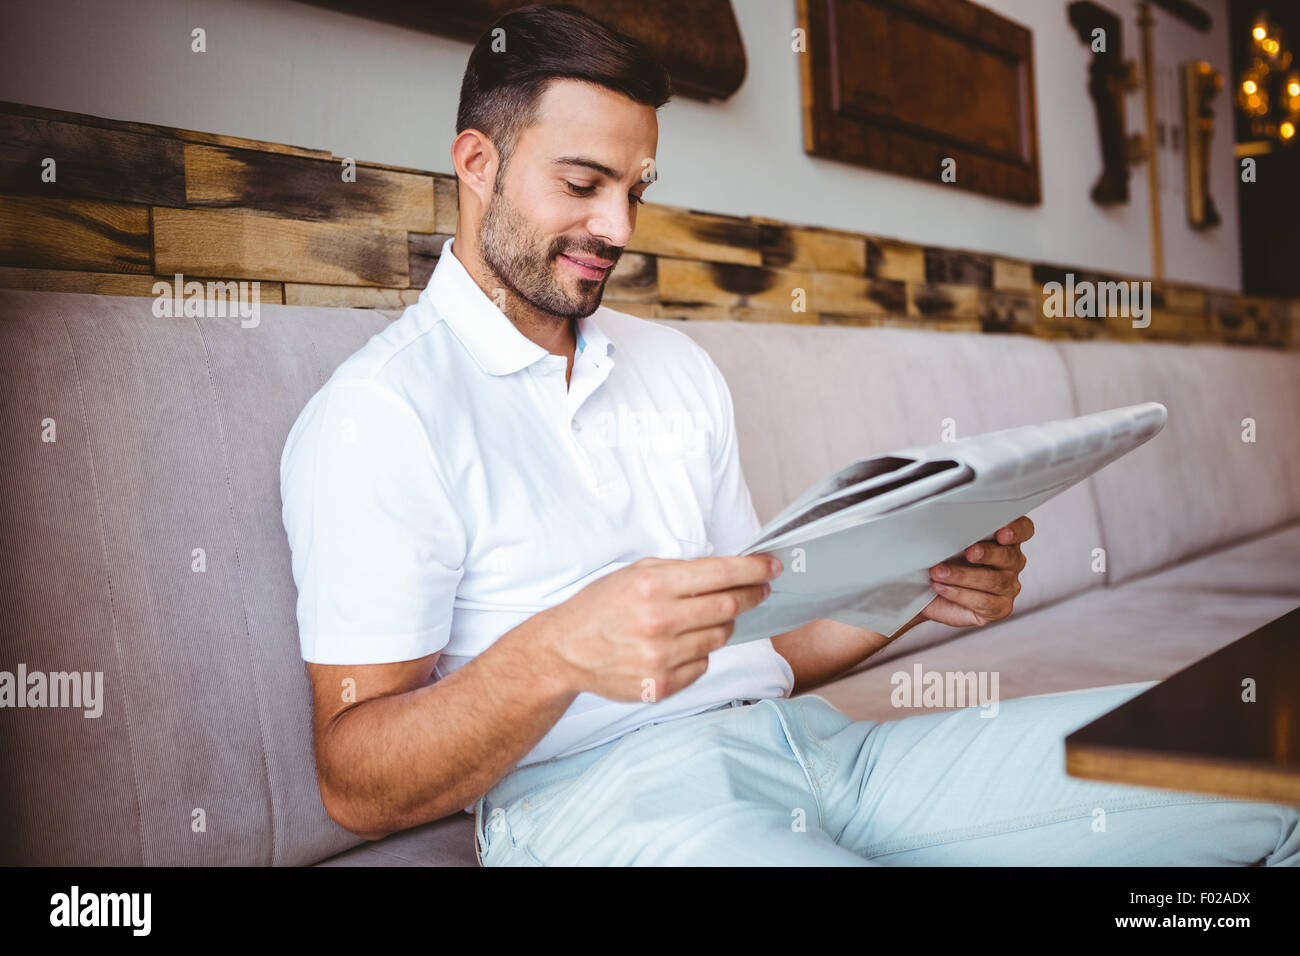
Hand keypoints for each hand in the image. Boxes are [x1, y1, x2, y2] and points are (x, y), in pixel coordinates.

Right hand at [539, 554, 780, 702]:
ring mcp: (661, 657)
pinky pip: (702, 664)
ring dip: (723, 625)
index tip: (772, 567)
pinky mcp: (661, 685)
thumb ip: (680, 571)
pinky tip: (679, 644)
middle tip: (760, 590)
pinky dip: (699, 652)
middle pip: (729, 608)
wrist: (565, 650)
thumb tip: (729, 571)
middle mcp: (659, 621)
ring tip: (706, 617)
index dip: (754, 570)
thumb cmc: (601, 606)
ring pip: (720, 638)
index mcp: (652, 586)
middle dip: (751, 596)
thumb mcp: (635, 572)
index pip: (721, 575)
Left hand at [923, 516, 1032, 627]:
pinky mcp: (1000, 608)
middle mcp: (1012, 562)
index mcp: (1005, 540)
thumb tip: (945, 525)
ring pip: (992, 580)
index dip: (1017, 530)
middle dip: (987, 553)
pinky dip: (958, 594)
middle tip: (968, 553)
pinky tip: (941, 587)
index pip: (1024, 530)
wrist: (929, 593)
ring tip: (938, 572)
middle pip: (1008, 556)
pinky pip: (983, 601)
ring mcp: (1008, 586)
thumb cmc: (942, 561)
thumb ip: (958, 533)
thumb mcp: (948, 543)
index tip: (1002, 533)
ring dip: (962, 575)